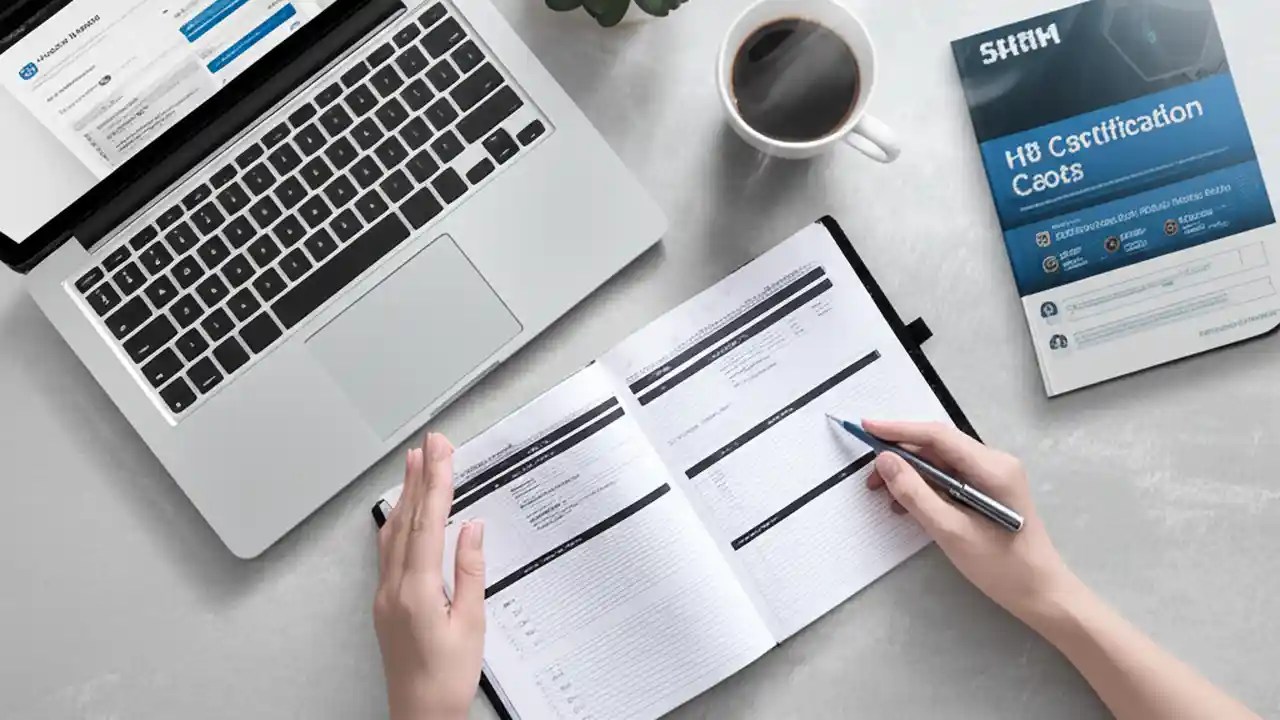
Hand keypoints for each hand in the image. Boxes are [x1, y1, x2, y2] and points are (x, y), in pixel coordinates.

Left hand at [375, 433, 485, 719]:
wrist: (420, 715)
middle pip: (408, 520)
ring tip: (413, 463)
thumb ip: (469, 571)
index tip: (441, 450)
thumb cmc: (447, 678)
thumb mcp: (472, 623)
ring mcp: (386, 594)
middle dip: (420, 477)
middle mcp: (395, 587)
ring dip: (406, 494)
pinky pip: (389, 550)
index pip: (428, 522)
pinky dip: (398, 521)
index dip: (436, 482)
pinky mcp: (386, 603)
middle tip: (428, 443)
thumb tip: (470, 529)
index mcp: (418, 590)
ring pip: (394, 532)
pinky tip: (402, 512)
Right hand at [864, 420, 1076, 625]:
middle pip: (938, 446)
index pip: (937, 435)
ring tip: (883, 494)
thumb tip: (885, 461)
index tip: (864, 427)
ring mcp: (993, 476)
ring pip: (941, 462)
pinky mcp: (988, 490)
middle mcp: (994, 463)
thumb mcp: (950, 531)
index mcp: (991, 467)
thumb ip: (915, 494)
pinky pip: (949, 478)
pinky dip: (925, 487)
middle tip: (870, 476)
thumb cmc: (1001, 566)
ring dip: (910, 474)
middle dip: (900, 456)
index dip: (897, 430)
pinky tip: (907, 505)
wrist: (1040, 592)